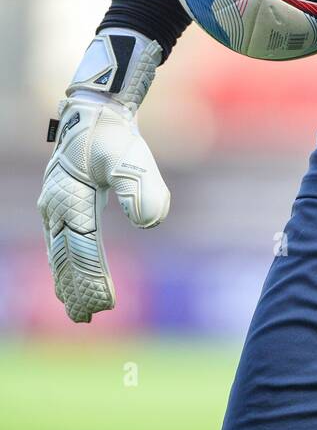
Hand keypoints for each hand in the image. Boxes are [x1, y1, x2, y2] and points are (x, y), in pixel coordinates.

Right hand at [37, 29, 168, 323]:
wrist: (96, 110)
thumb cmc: (113, 133)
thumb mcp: (129, 154)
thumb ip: (138, 186)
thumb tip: (149, 222)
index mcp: (70, 197)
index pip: (82, 248)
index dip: (93, 277)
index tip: (105, 304)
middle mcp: (56, 205)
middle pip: (65, 257)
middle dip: (76, 289)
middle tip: (88, 319)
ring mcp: (54, 206)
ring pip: (59, 254)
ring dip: (68, 283)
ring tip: (77, 312)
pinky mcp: (61, 204)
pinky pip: (61, 243)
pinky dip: (66, 267)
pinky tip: (70, 283)